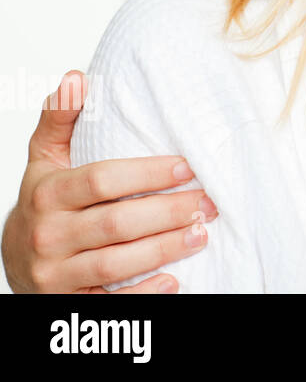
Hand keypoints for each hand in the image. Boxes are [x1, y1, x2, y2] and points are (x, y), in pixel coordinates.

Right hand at [1, 71, 216, 292]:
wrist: (13, 259)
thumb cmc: (44, 202)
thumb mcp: (44, 159)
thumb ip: (60, 119)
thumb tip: (77, 77)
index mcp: (48, 194)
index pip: (102, 180)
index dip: (147, 173)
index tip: (187, 166)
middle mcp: (48, 236)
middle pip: (116, 223)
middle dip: (168, 212)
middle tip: (209, 202)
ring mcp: (56, 274)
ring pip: (116, 263)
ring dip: (164, 249)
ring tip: (202, 234)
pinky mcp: (68, 303)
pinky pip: (109, 304)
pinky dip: (143, 295)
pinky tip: (175, 280)